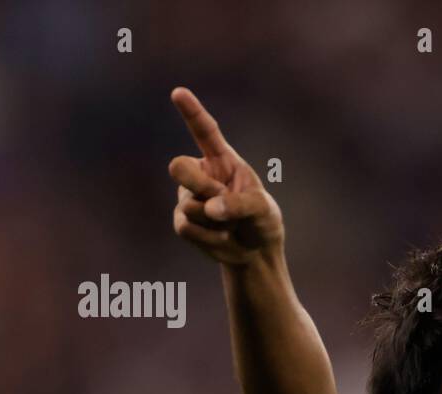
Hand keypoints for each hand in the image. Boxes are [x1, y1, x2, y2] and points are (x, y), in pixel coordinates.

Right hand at [168, 87, 283, 264]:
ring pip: (189, 206)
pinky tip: (221, 238)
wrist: (254, 252)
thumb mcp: (262, 209)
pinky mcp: (182, 222)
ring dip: (215, 221)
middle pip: (179, 168)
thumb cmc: (261, 221)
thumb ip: (241, 204)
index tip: (179, 92)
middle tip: (218, 199)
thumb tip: (210, 209)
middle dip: (197, 184)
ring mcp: (188, 197)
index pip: (205, 132)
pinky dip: (209, 238)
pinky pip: (187, 227)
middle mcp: (201, 174)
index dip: (192, 112)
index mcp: (223, 160)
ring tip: (231, 225)